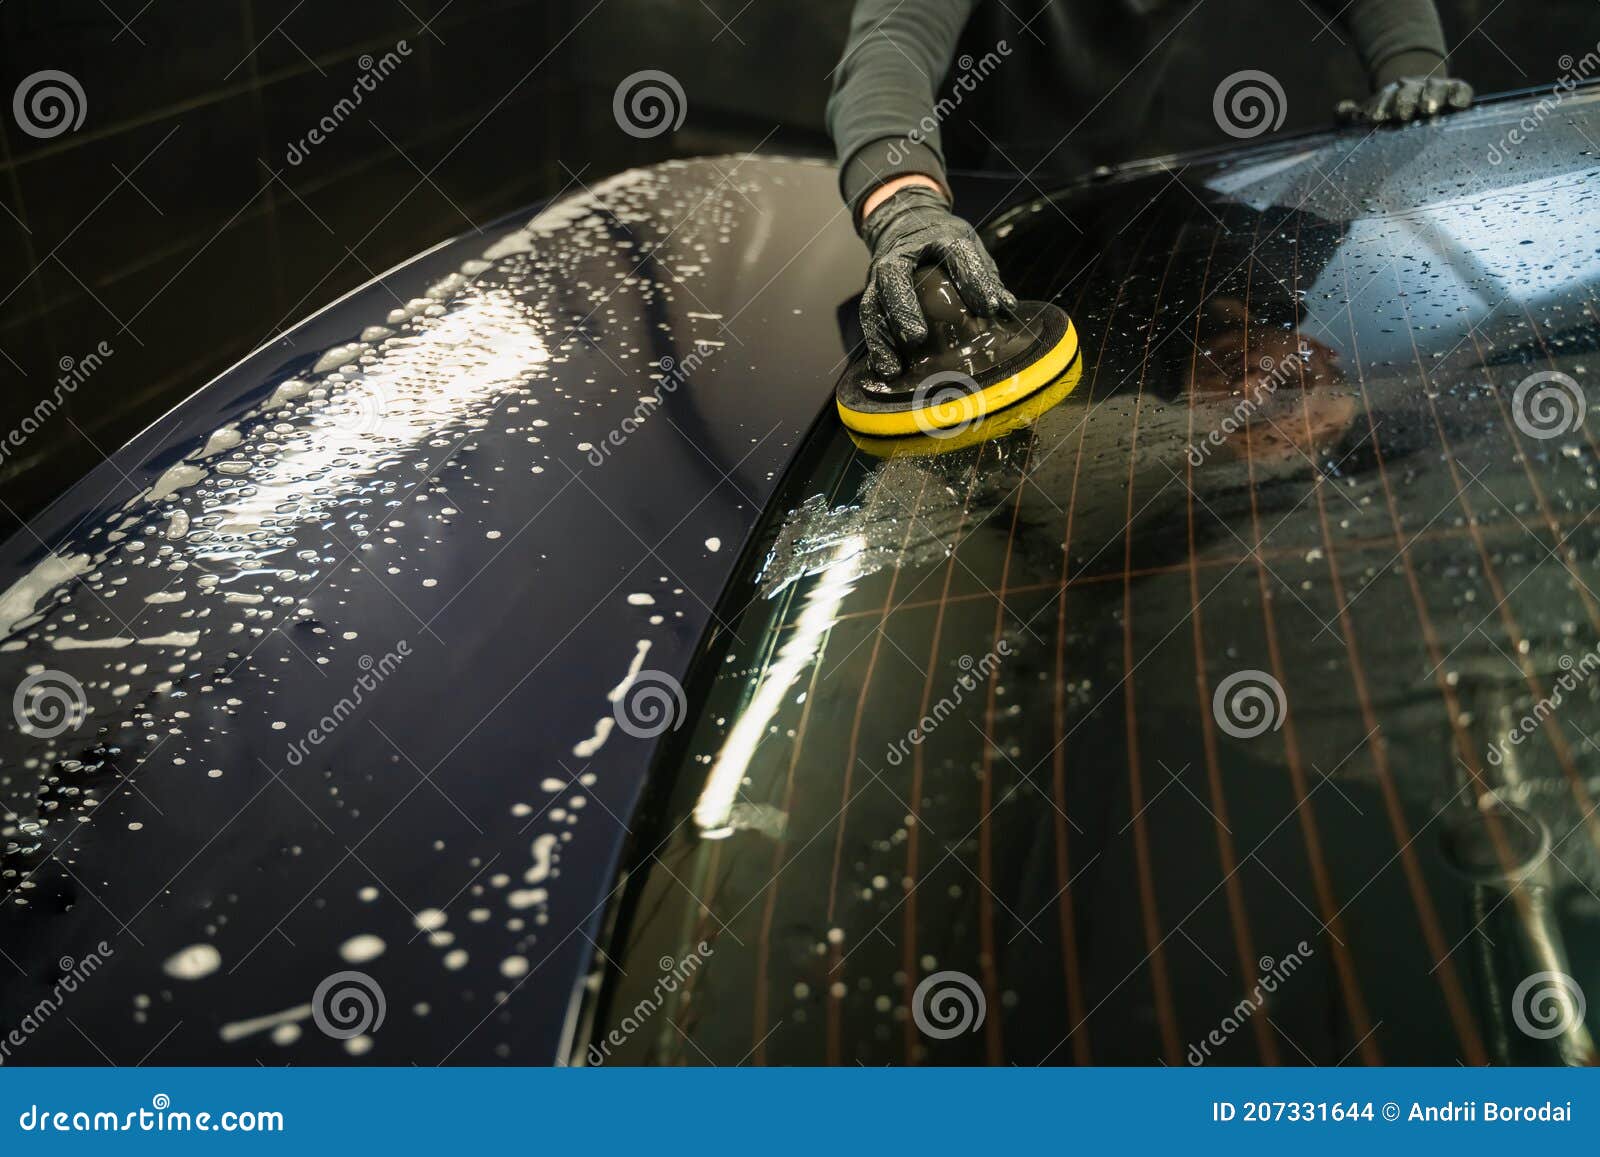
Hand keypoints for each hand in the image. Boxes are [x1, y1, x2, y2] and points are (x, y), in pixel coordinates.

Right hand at [857, 184, 1014, 378]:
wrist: (903, 221)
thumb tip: (1006, 308)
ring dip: (882, 336)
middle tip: (917, 338)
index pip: (956, 252)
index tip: (989, 308)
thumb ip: (986, 276)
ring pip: (874, 302)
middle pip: (895, 275)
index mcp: (938, 236)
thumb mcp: (968, 247)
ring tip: (892, 368)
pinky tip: (883, 370)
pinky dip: (875, 346)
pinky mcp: (872, 292)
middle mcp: (903, 253)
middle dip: (904, 307)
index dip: (973, 279)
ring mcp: (881, 273)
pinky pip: (869, 320)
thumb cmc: (942, 241)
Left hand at [1337, 76, 1471, 123]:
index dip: (1381, 107)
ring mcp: (1436, 88)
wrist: (1419, 95)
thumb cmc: (1390, 112)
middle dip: (1404, 102)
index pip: (1385, 99)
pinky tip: (1457, 105)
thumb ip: (1349, 114)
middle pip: (1409, 92)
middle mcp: (1413, 89)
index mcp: (1391, 94)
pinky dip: (1460, 95)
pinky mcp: (1457, 90)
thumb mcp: (1368, 112)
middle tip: (1402, 116)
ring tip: (1428, 110)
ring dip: (1431, 98)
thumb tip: (1341, 109)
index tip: (1377, 119)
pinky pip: (1461, 90)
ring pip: (1435, 89)